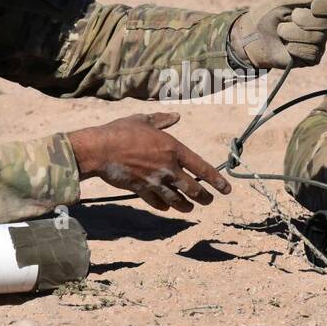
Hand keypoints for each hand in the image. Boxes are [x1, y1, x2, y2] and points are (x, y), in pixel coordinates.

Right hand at [67, 112, 230, 212]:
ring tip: (189, 207)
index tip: (226, 189)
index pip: (202, 168)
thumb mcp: (143, 120)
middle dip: (204, 197)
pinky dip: (163, 206)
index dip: (217, 181)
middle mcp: (168, 168)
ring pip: (178, 200)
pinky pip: (157, 203)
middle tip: (208, 201)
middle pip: (193, 189)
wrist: (100, 149)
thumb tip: (175, 117)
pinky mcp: (142, 191)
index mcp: (173, 149)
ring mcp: (155, 182)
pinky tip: (166, 207)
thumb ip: (162, 121)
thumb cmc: (120, 131)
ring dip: (185, 205)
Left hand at [230, 0, 326, 69]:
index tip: (313, 6)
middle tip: (290, 18)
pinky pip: (312, 52)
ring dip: (294, 33)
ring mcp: (320, 40)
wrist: (253, 35)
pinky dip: (295, 48)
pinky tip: (287, 46)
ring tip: (282, 31)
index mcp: (319, 3)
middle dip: (305, 19)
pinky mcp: (313, 57)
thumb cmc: (268, 11)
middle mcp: (323, 22)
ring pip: (318, 37)